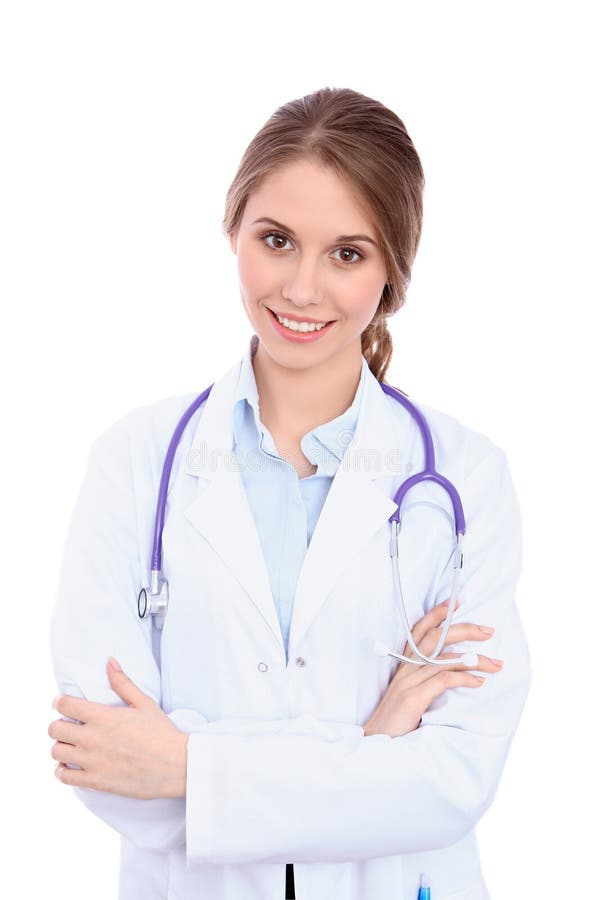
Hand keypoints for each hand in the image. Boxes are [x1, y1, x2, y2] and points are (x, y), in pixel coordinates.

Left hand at [48, 657, 188, 799]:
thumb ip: (123, 683)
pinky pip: (64, 777)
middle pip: (54, 728)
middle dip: (59, 724)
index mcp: (102, 716)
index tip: (63, 703)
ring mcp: (91, 761)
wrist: (176, 765)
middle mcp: (92, 738)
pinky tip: (70, 766)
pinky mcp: (95, 781)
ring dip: (60, 746)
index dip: (60, 701)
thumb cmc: (162, 733)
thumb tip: (110, 662)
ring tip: (71, 745)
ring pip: (56, 752)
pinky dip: (62, 771)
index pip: (65, 704)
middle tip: (69, 725)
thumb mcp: (144, 703)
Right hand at [363, 598, 503, 737]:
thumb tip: (452, 672)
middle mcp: (406, 669)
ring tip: (496, 663)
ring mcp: (408, 682)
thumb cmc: (397, 722)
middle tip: (488, 630)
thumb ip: (425, 680)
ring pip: (444, 658)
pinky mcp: (413, 698)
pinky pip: (443, 680)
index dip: (437, 614)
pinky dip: (464, 678)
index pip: (420, 630)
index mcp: (404, 665)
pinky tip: (479, 682)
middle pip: (435, 637)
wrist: (378, 743)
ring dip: (474, 658)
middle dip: (463, 629)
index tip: (456, 602)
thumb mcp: (410, 695)